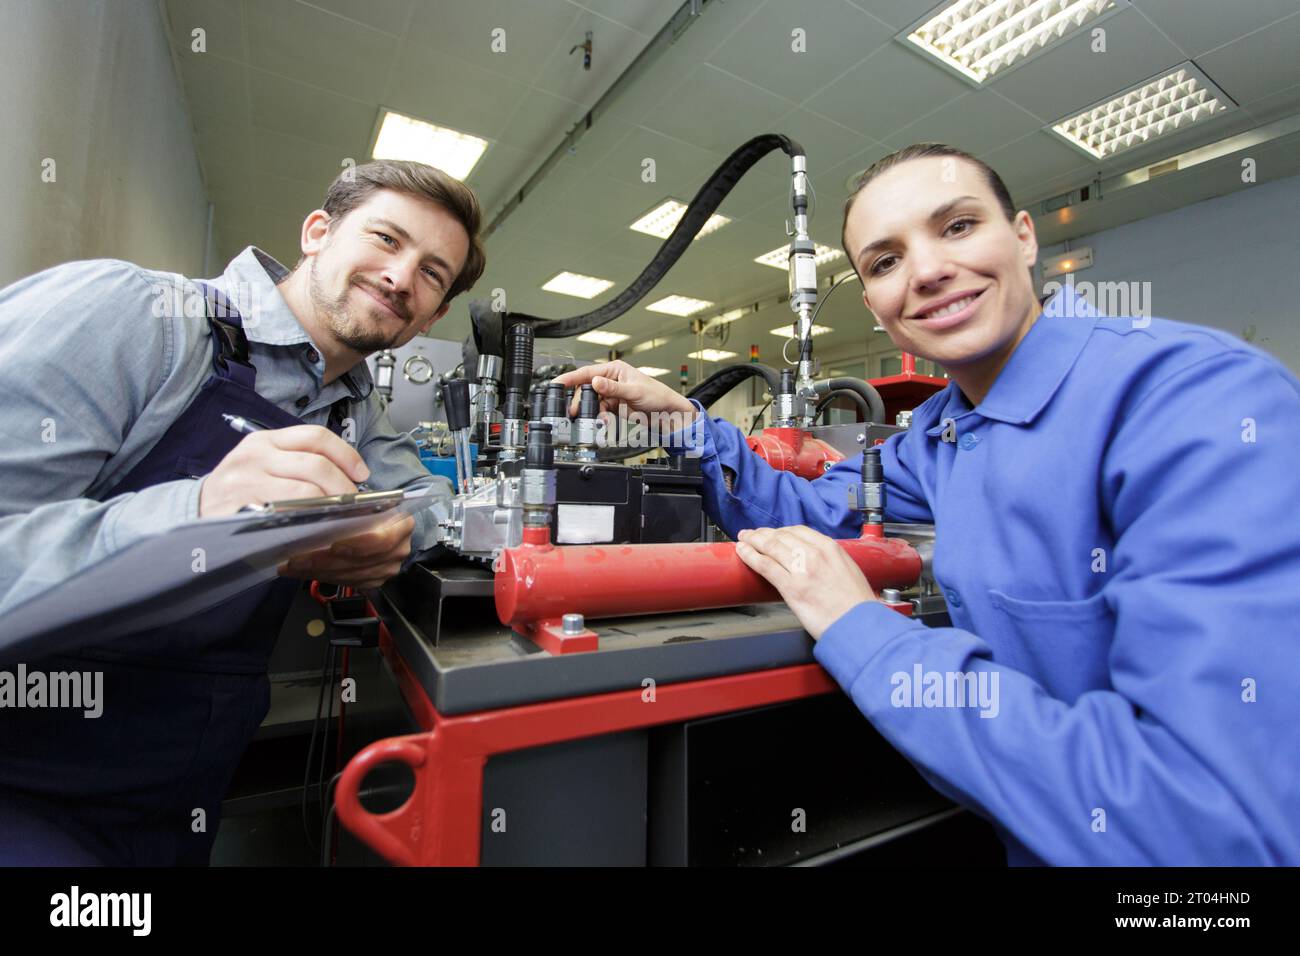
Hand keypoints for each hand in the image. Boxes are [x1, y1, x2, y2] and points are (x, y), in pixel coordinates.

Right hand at [200, 424, 369, 516]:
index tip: (361, 473)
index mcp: (265, 441)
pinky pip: (290, 515)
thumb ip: (297, 463)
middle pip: (317, 466)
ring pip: (307, 492)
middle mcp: (255, 456)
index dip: (346, 454)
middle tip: (354, 503)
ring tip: (340, 517)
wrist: (193, 512)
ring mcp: (248, 482)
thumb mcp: (261, 464)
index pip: (315, 437)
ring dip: (333, 507)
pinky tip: (319, 530)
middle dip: (344, 487)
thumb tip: (347, 477)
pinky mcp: (244, 508)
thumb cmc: (237, 491)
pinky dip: (312, 524)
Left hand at [278, 513, 415, 590]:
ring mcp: (388, 568)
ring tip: (293, 565)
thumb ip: (350, 504)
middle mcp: (398, 549)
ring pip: (351, 576)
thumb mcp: (364, 498)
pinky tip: (303, 572)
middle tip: (297, 559)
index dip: (356, 545)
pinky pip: (347, 583)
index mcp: (401, 524)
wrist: (381, 521)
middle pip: (361, 562)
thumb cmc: (369, 507)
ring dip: (318, 571)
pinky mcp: (375, 580)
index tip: (331, 546)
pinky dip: (322, 577)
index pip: (381, 540)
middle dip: (325, 562)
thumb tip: (318, 508)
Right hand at [552, 359, 697, 419]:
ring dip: (590, 412)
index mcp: (614, 370)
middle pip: (586, 389)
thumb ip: (613, 388)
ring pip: (591, 402)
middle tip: (575, 412)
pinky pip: (599, 411)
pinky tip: (601, 422)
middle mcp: (610, 380)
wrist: (667, 413)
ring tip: (592, 420)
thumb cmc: (657, 396)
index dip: (570, 378)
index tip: (557, 384)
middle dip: (580, 401)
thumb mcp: (634, 391)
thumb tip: (595, 382)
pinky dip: (598, 418)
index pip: (587, 372)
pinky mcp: (613, 406)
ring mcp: (611, 394)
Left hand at [734, 525, 877, 639]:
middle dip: (763, 534)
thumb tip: (816, 560)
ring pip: (770, 547)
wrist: (858, 624)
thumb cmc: (856, 604)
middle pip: (781, 536)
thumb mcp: (849, 570)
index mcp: (830, 548)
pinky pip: (765, 565)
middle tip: (752, 535)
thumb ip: (831, 561)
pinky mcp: (791, 587)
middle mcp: (815, 554)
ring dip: (752, 541)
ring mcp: (802, 569)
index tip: (772, 533)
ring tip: (743, 540)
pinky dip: (750, 556)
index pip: (798, 530)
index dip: (780, 530)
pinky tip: (742, 552)